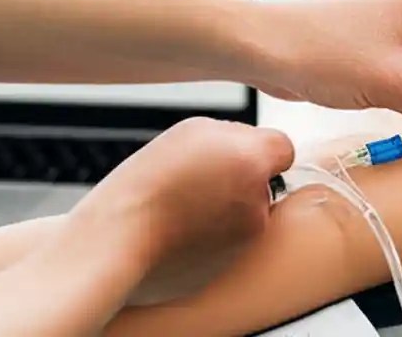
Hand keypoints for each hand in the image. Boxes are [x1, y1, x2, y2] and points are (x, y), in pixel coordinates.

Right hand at [68, 117, 294, 305]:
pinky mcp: (230, 268)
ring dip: (226, 208)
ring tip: (182, 206)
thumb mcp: (191, 132)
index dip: (256, 148)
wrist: (118, 239)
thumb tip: (251, 147)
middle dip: (241, 179)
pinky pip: (230, 243)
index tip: (231, 153)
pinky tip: (179, 230)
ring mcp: (248, 242)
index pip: (283, 148)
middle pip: (265, 182)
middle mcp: (259, 204)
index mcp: (252, 162)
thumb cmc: (147, 183)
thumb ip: (235, 135)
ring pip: (248, 214)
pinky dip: (211, 236)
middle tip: (197, 178)